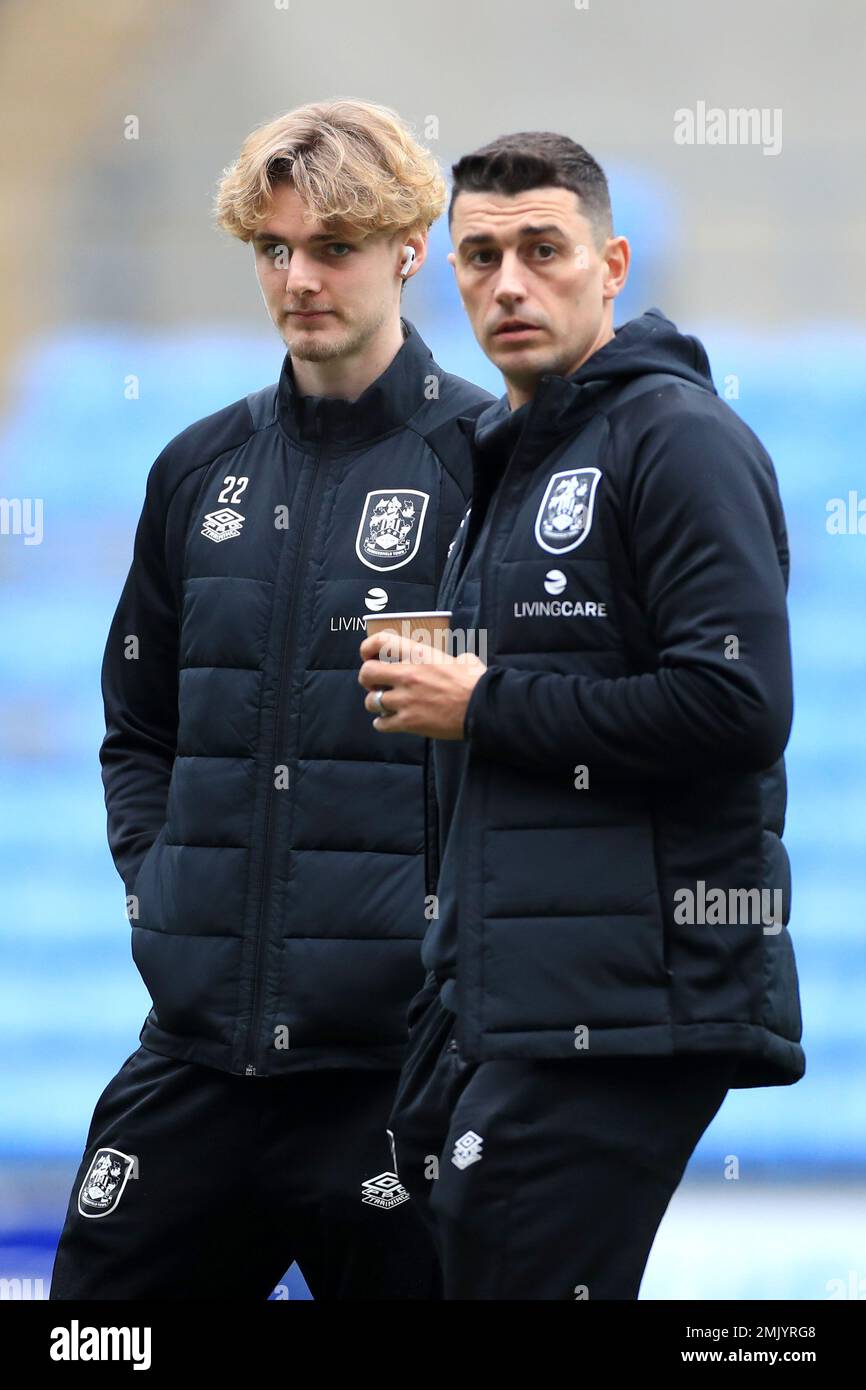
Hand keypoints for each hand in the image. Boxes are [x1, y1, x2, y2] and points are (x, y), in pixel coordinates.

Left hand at [358, 630, 486, 738]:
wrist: (482, 707)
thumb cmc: (475, 682)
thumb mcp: (463, 660)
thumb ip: (451, 659)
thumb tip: (458, 661)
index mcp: (418, 654)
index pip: (379, 642)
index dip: (367, 648)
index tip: (368, 655)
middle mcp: (406, 674)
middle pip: (366, 673)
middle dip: (367, 679)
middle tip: (377, 684)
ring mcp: (405, 700)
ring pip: (371, 701)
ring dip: (376, 703)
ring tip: (386, 705)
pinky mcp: (408, 722)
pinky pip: (381, 723)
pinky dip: (383, 723)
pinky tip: (390, 721)